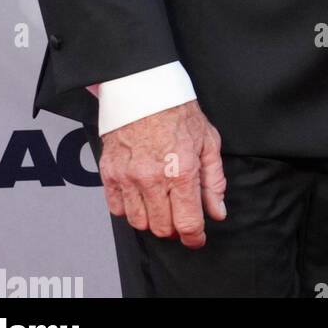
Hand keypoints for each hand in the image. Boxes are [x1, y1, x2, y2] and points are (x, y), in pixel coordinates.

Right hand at [98, 99, 226, 247]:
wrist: (144, 89)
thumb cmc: (178, 111)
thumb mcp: (207, 141)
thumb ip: (213, 180)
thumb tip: (217, 211)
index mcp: (182, 170)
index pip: (187, 223)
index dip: (194, 237)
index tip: (197, 238)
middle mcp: (153, 178)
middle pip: (162, 228)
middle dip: (174, 228)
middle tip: (180, 215)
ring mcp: (128, 177)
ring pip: (139, 222)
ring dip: (152, 219)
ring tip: (161, 203)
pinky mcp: (109, 173)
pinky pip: (117, 209)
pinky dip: (129, 208)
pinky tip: (141, 194)